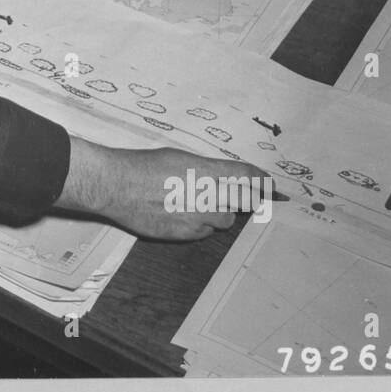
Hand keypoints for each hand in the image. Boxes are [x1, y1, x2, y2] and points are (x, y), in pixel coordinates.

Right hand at [55, 136, 274, 240]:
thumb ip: (206, 169)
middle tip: (231, 196)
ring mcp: (196, 217)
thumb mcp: (178, 157)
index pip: (247, 176)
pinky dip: (199, 226)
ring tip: (193, 203)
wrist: (115, 186)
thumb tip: (224, 178)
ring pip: (225, 220)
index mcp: (206, 170)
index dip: (264, 182)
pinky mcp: (184, 234)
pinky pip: (204, 232)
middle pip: (243, 201)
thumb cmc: (142, 166)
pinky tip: (180, 214)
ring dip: (217, 214)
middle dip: (241, 199)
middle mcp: (206, 194)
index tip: (274, 187)